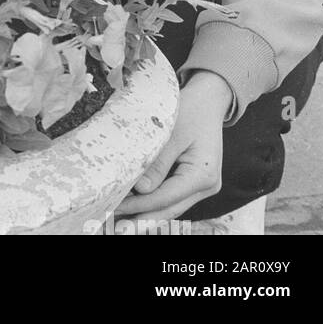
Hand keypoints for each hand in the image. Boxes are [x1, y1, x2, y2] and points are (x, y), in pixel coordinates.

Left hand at [114, 71, 230, 222]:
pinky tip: (135, 204)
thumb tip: (140, 189)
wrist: (209, 100)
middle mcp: (207, 186)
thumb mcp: (172, 132)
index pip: (165, 197)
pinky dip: (155, 201)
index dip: (139, 205)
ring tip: (119, 217)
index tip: (114, 206)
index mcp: (203, 175)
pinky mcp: (196, 182)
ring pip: (171, 206)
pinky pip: (173, 197)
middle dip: (141, 216)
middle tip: (113, 223)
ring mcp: (203, 186)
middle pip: (169, 208)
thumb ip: (158, 163)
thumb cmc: (190, 110)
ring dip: (146, 212)